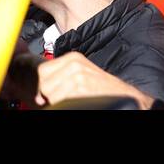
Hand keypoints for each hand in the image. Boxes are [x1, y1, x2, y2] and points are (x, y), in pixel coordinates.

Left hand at [35, 52, 153, 108]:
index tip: (47, 94)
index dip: (43, 86)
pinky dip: (65, 105)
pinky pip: (59, 102)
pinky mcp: (80, 90)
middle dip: (51, 95)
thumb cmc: (103, 89)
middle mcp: (74, 65)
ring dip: (59, 102)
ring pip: (51, 95)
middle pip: (44, 84)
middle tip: (67, 97)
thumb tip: (39, 91)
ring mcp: (77, 77)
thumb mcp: (82, 75)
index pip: (42, 71)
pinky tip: (78, 102)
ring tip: (76, 99)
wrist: (124, 97)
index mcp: (73, 58)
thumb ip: (61, 76)